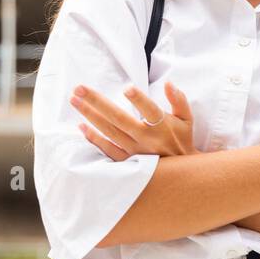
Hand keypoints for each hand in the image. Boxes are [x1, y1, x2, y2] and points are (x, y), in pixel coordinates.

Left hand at [70, 80, 196, 158]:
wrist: (180, 175)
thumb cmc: (181, 140)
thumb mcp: (186, 119)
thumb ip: (179, 100)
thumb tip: (169, 83)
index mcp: (162, 126)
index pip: (151, 111)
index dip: (139, 100)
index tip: (127, 88)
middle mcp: (146, 139)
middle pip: (119, 118)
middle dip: (97, 102)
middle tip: (78, 88)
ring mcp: (134, 151)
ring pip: (109, 131)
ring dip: (90, 115)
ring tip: (74, 100)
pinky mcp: (127, 161)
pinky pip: (107, 149)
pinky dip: (93, 138)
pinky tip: (81, 126)